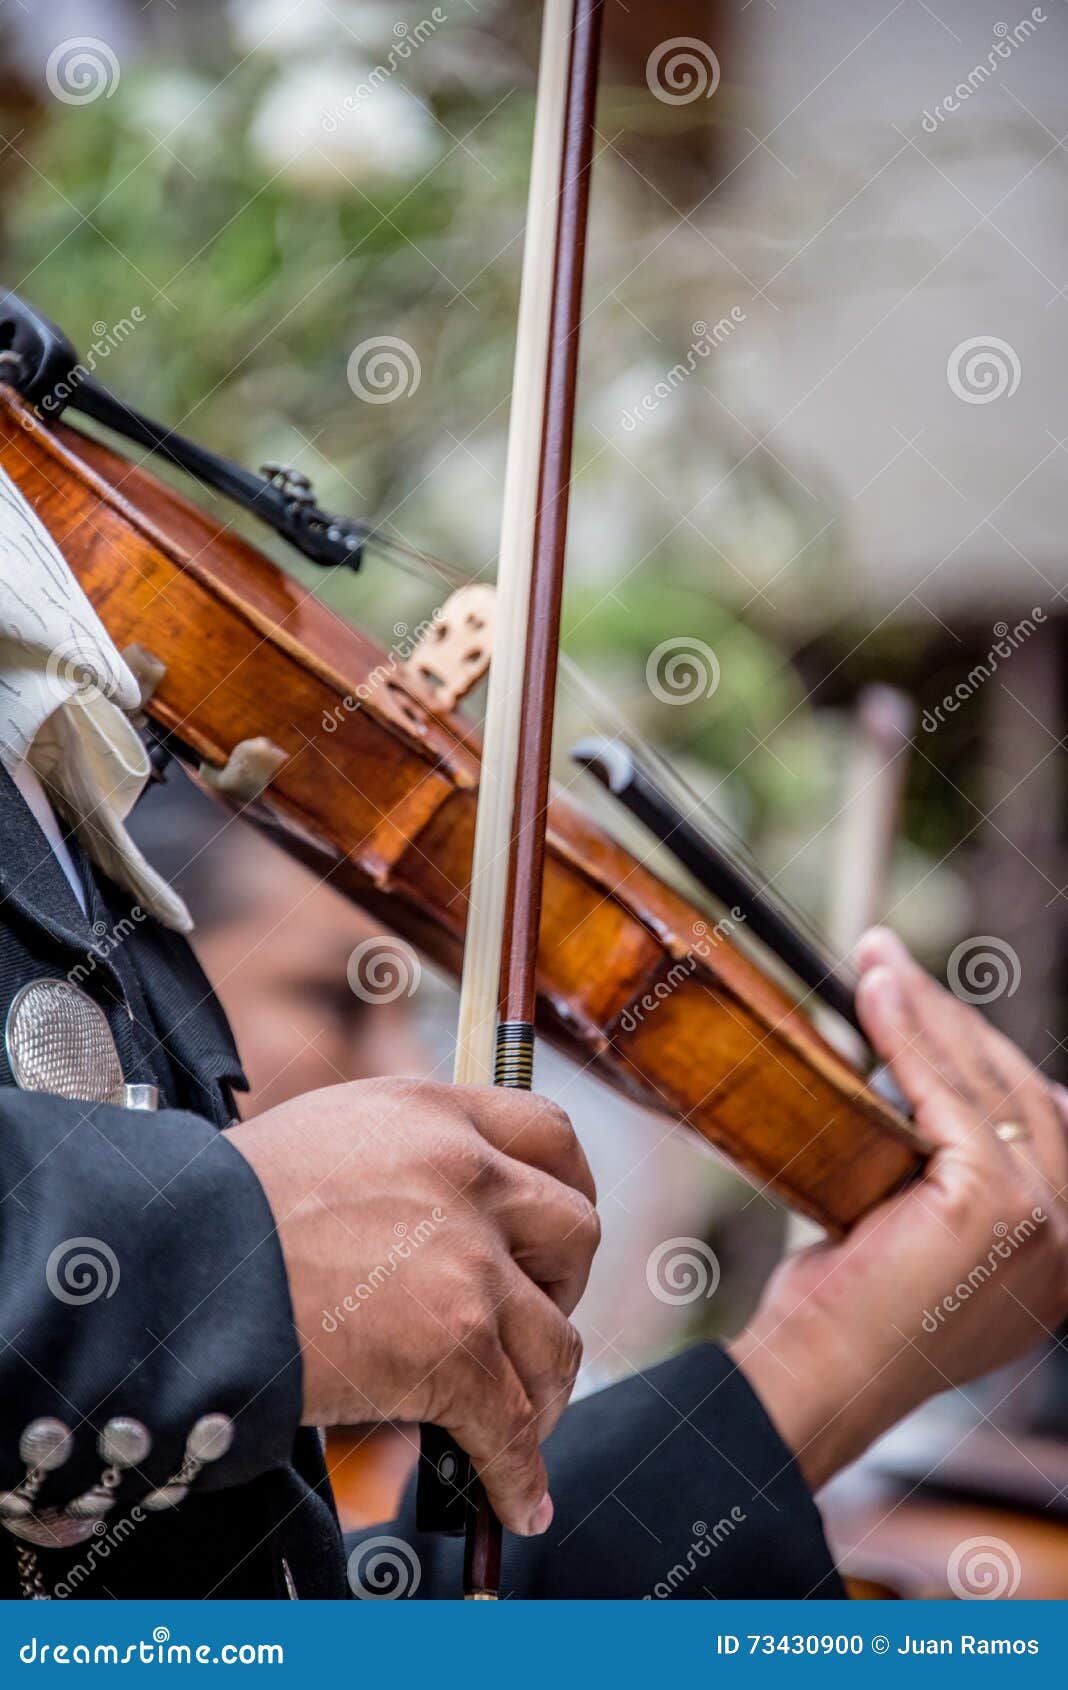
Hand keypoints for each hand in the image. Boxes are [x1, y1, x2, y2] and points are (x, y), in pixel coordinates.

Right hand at [227, 1076, 598, 1535]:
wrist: (171, 1265)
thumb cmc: (222, 1210)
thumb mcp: (330, 1141)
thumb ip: (407, 1167)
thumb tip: (446, 1233)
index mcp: (432, 1111)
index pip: (549, 1134)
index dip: (566, 1187)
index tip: (556, 1231)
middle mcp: (466, 1173)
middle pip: (574, 1230)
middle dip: (562, 1284)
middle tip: (530, 1316)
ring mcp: (467, 1261)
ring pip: (557, 1337)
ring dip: (545, 1385)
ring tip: (523, 1414)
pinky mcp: (455, 1347)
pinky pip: (514, 1424)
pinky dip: (521, 1472)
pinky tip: (520, 1499)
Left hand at [729, 927, 1067, 1490]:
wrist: (816, 1378)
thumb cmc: (849, 1310)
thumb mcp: (922, 1229)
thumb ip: (950, 1168)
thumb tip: (915, 1067)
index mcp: (1066, 1250)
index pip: (1039, 1115)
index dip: (982, 1046)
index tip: (928, 997)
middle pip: (1018, 1088)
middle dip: (951, 1015)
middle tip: (887, 961)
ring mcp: (1045, 1225)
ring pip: (984, 1083)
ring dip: (927, 1010)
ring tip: (875, 963)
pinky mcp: (993, 1207)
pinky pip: (947, 1094)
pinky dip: (910, 1033)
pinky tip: (876, 995)